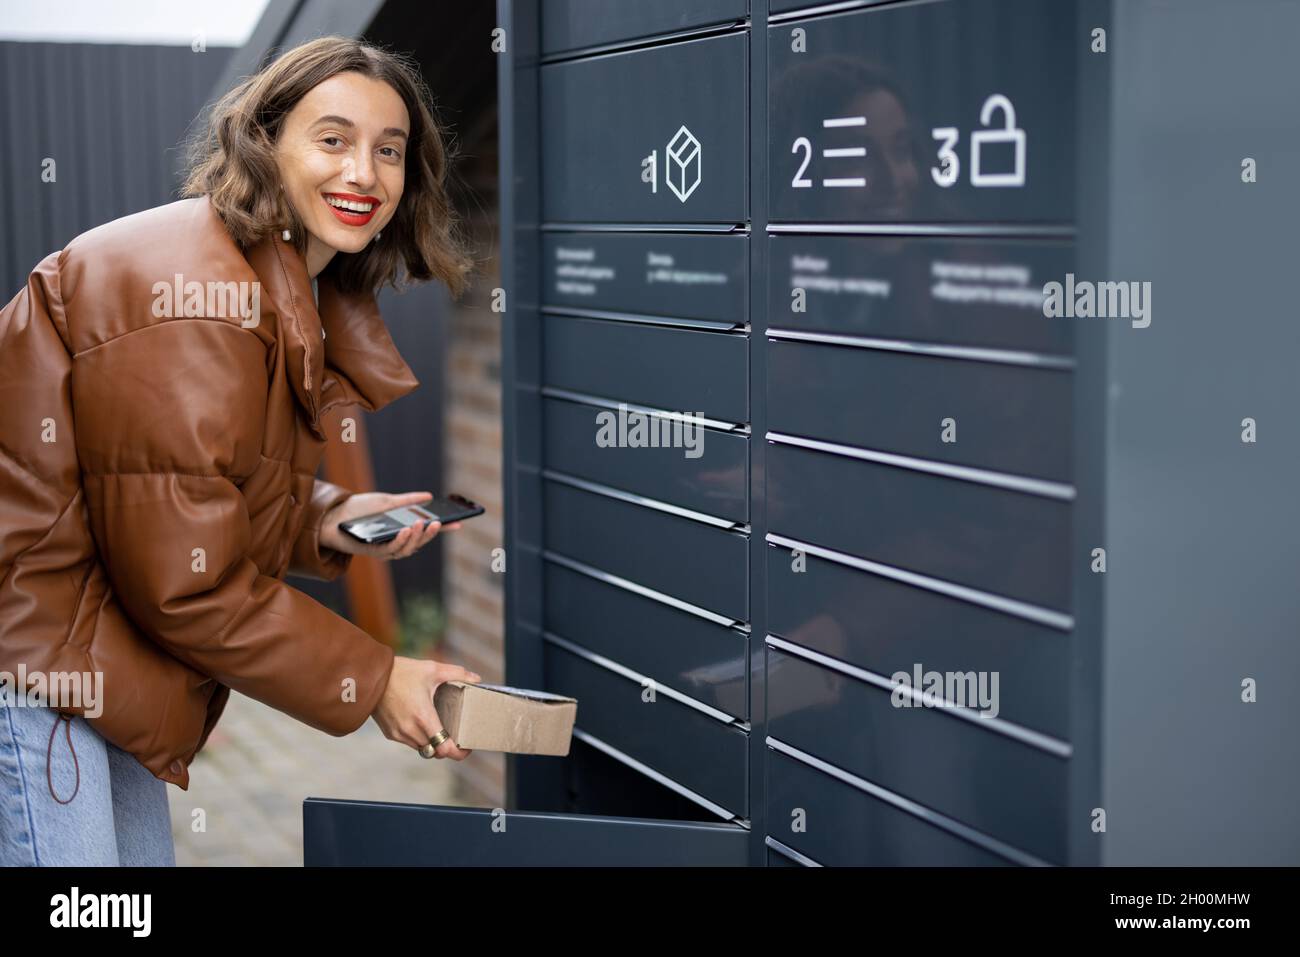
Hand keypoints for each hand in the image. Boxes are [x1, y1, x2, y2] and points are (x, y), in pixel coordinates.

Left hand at [319, 491, 461, 559]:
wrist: (332, 515)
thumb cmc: (359, 510)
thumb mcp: (387, 501)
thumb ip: (408, 501)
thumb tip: (429, 497)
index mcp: (401, 531)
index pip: (426, 531)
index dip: (443, 529)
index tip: (459, 523)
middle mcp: (395, 543)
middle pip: (418, 543)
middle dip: (429, 535)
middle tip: (438, 523)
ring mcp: (384, 548)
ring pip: (406, 549)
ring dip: (415, 538)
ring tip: (421, 524)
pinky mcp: (372, 551)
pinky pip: (390, 550)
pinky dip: (400, 541)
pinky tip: (405, 530)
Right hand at [371, 656, 481, 759]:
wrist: (370, 676)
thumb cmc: (401, 672)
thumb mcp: (432, 669)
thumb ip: (457, 673)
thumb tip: (476, 678)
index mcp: (424, 718)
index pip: (444, 749)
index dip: (459, 753)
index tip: (466, 748)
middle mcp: (410, 731)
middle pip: (435, 751)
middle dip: (447, 746)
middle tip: (456, 735)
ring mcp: (399, 734)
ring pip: (422, 749)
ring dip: (432, 743)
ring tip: (439, 728)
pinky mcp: (390, 733)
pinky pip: (410, 742)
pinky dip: (419, 738)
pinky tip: (421, 722)